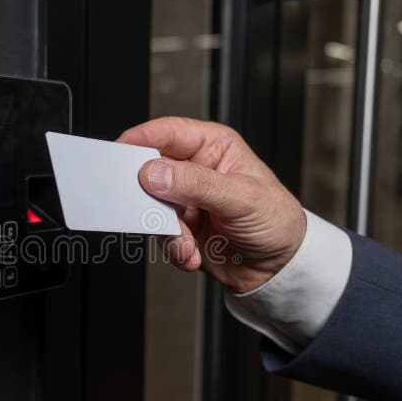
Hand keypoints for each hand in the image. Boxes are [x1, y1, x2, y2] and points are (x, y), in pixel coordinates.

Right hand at [117, 117, 305, 292]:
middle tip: (151, 208)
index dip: (140, 140)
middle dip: (150, 196)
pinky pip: (160, 235)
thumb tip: (155, 172)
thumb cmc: (277, 220)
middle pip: (150, 171)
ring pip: (152, 208)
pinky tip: (192, 254)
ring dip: (168, 231)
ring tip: (187, 243)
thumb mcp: (241, 197)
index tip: (120, 153)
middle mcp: (194, 170)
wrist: (280, 267)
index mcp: (212, 147)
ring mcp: (184, 201)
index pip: (167, 133)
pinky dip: (174, 248)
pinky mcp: (180, 229)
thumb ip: (196, 183)